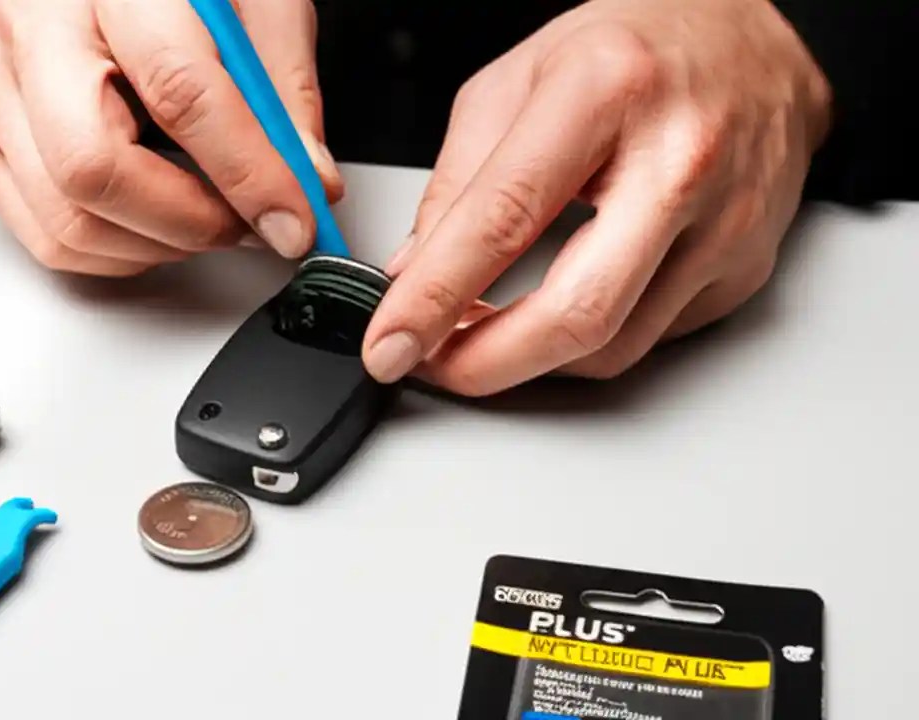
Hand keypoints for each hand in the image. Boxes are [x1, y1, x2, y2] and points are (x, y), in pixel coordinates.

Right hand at [0, 0, 341, 275]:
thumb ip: (283, 88)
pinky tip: (155, 219)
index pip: (178, 89)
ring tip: (206, 214)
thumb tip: (308, 183)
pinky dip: (117, 251)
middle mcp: (32, 27)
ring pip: (67, 219)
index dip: (246, 170)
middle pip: (92, 168)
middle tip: (244, 223)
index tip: (293, 218)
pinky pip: (46, 236)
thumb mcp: (255, 1)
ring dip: (159, 246)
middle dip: (187, 223)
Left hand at [361, 0, 831, 393]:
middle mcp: (680, 161)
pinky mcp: (744, 268)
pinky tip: (553, 311)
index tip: (390, 343)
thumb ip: (458, 178)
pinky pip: (650, 338)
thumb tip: (415, 270)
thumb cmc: (638, 45)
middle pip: (576, 312)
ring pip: (613, 346)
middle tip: (432, 366)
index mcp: (607, 93)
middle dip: (485, 364)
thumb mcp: (518, 78)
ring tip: (480, 335)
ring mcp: (726, 222)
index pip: (503, 220)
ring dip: (530, 360)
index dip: (434, 298)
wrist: (754, 38)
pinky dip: (586, 341)